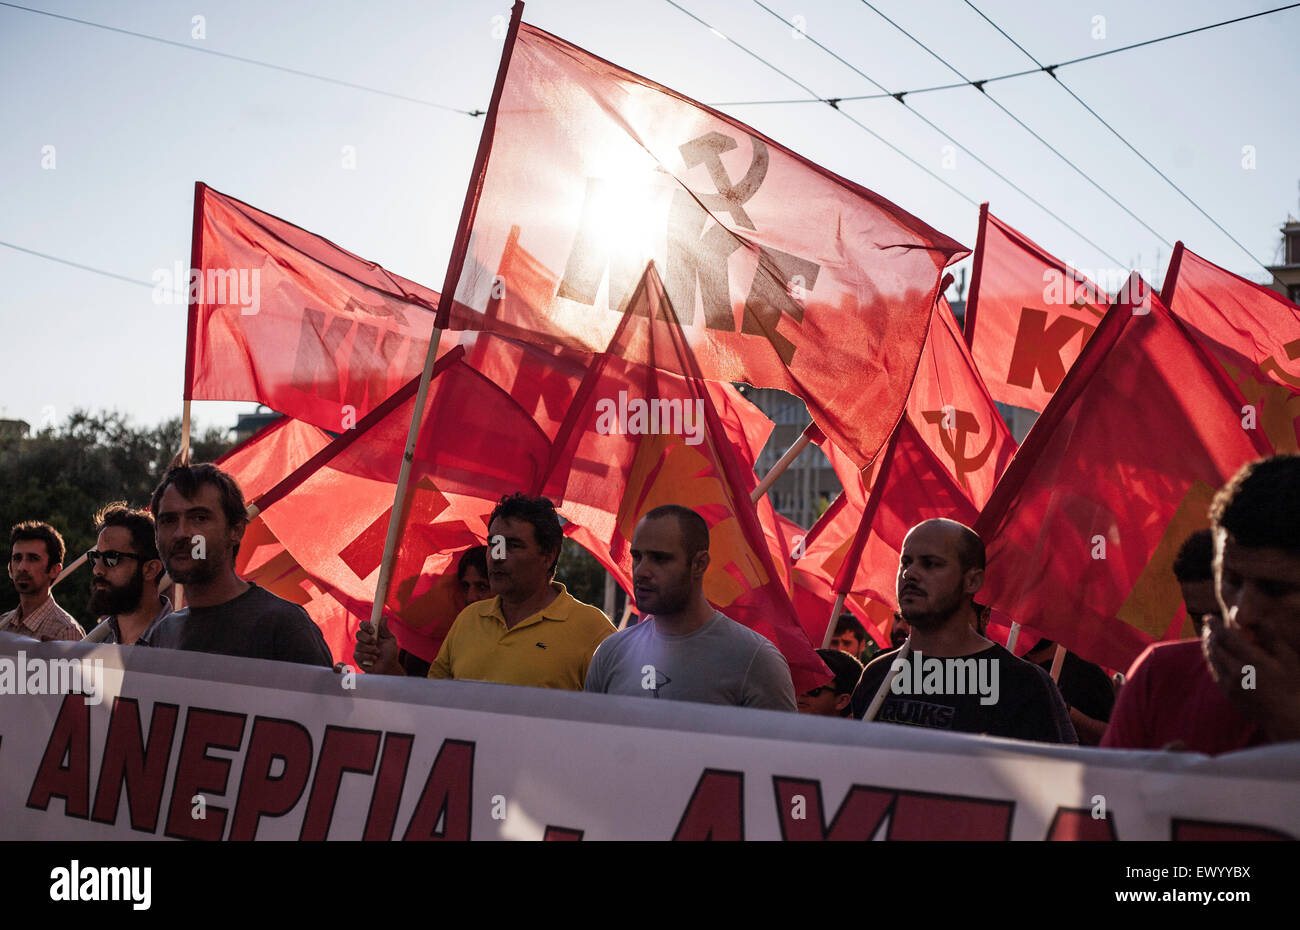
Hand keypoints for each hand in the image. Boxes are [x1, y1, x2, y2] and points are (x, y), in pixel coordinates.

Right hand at [354, 620, 402, 675]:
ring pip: (359, 645)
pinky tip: (374, 659)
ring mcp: (360, 649)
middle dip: (367, 637)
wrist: (389, 667)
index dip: (366, 625)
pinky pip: (358, 655)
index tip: (373, 630)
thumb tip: (384, 618)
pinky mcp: (358, 658)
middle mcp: (364, 640)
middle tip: (375, 642)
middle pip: (358, 634)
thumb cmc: (390, 653)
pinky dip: (368, 656)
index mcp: (371, 634)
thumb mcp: (390, 640)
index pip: (363, 625)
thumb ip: (385, 630)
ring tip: (378, 653)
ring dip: (370, 649)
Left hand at [1202, 611, 1299, 741]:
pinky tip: (1215, 656)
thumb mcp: (1287, 658)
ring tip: (1209, 636)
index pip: (1225, 637)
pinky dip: (1212, 660)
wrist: (1286, 717)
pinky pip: (1214, 672)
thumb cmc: (1292, 685)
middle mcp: (1236, 672)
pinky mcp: (1227, 693)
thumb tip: (1256, 619)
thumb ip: (1271, 637)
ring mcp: (1229, 684)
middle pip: (1214, 647)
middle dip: (1209, 634)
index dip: (1214, 625)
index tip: (1208, 617)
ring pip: (1212, 659)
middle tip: (1208, 624)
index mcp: (1251, 660)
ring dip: (1208, 646)